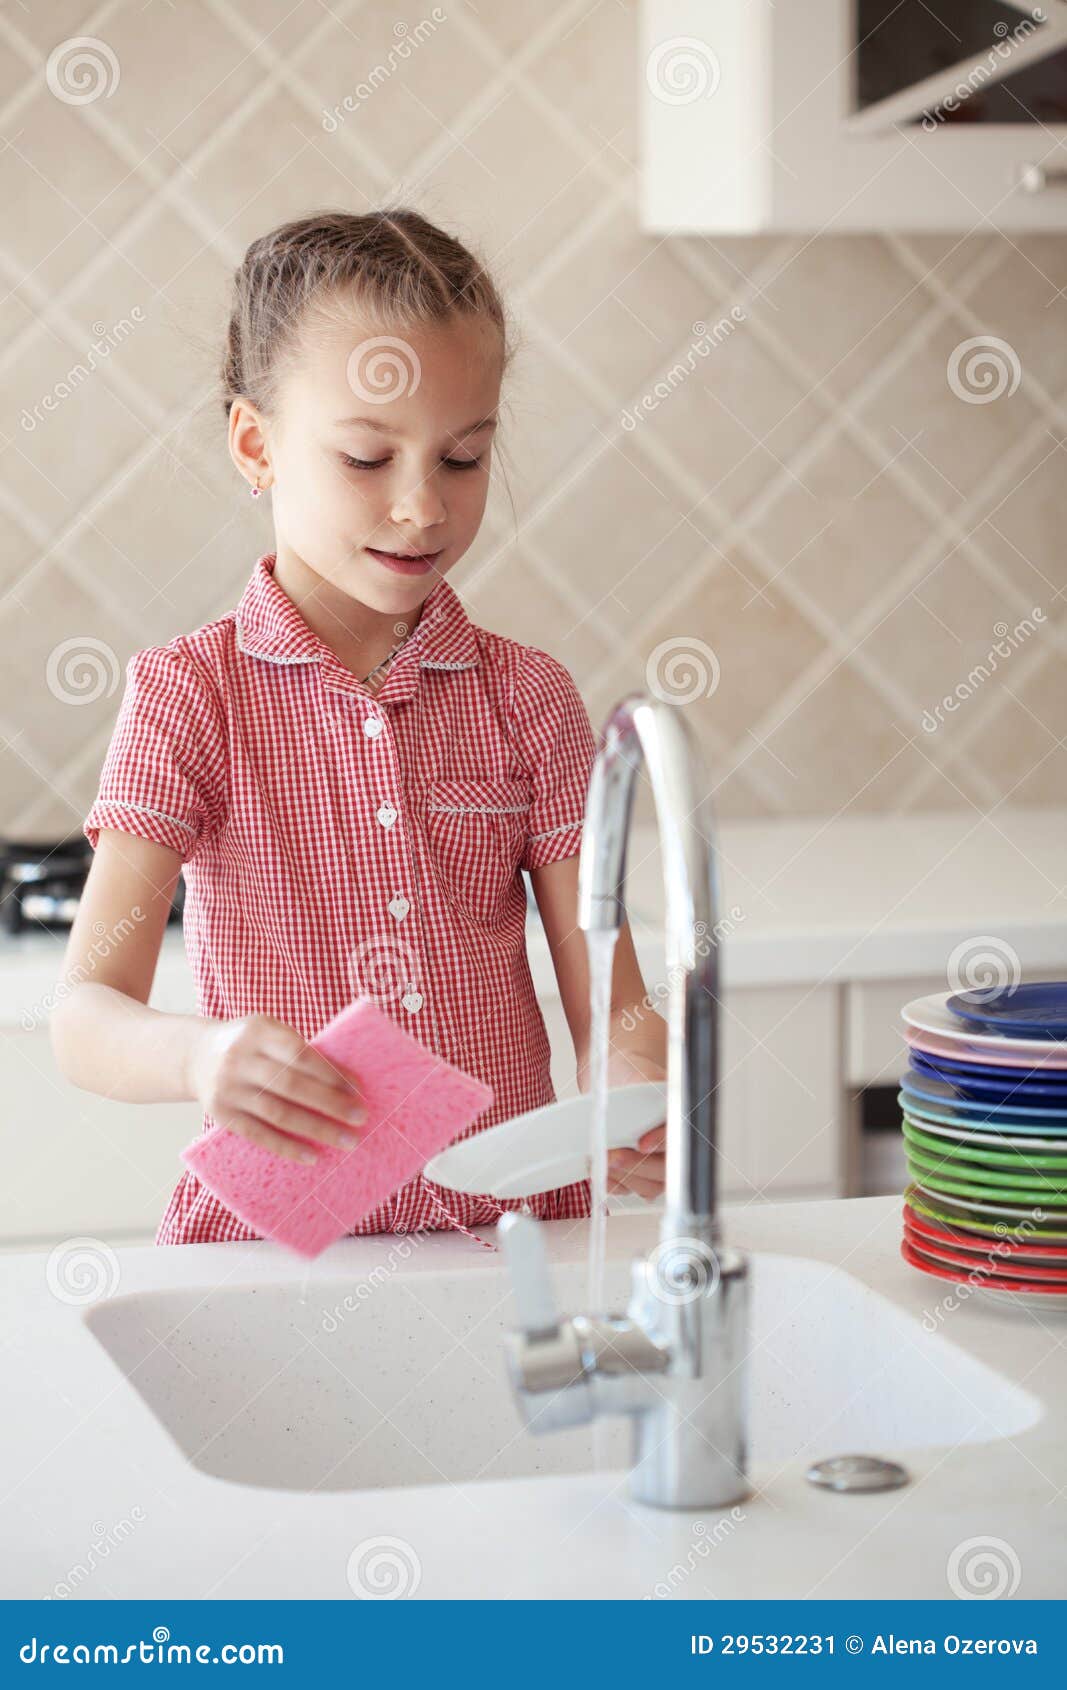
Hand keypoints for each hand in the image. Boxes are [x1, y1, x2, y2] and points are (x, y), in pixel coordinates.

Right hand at [187, 1014, 366, 1163]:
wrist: (196, 1056)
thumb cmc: (249, 1045)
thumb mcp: (268, 1032)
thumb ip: (298, 1050)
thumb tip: (346, 1082)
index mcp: (258, 1031)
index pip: (300, 1054)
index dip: (331, 1073)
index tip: (358, 1089)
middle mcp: (240, 1058)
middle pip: (292, 1085)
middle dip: (331, 1104)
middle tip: (360, 1117)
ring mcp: (228, 1088)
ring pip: (278, 1113)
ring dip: (317, 1129)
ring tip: (346, 1140)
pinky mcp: (222, 1114)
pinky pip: (259, 1134)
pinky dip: (287, 1147)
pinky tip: (312, 1157)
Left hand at [581, 1043, 667, 1201]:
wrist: (617, 1081)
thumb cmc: (632, 1076)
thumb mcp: (639, 1075)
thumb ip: (643, 1089)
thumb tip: (641, 1107)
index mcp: (682, 1117)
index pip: (679, 1135)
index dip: (662, 1141)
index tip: (642, 1144)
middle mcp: (676, 1146)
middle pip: (666, 1169)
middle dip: (636, 1165)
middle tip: (611, 1156)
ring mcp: (659, 1164)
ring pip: (650, 1186)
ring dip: (622, 1177)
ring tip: (599, 1161)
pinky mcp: (640, 1176)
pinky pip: (632, 1191)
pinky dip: (614, 1183)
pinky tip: (598, 1169)